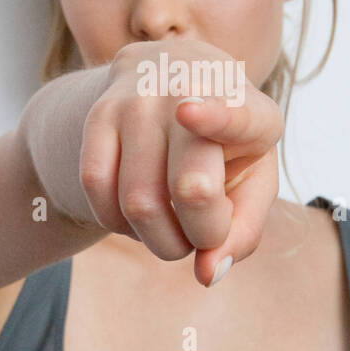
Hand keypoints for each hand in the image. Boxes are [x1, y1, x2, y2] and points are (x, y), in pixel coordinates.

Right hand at [78, 39, 282, 285]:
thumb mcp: (253, 181)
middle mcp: (189, 92)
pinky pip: (96, 189)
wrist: (173, 76)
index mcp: (247, 107)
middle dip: (198, 236)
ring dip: (159, 239)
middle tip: (204, 233)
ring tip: (174, 223)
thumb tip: (206, 274)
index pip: (233, 116)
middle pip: (187, 189)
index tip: (188, 113)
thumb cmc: (226, 146)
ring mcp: (139, 100)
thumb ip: (242, 232)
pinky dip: (118, 222)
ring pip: (137, 202)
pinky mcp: (99, 113)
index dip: (213, 118)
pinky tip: (138, 213)